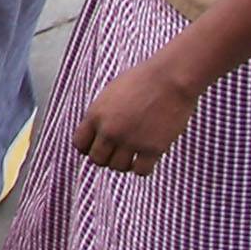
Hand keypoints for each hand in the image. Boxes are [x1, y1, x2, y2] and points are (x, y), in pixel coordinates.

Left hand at [72, 50, 203, 176]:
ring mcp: (130, 141)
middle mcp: (110, 130)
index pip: (80, 144)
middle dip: (106, 157)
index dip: (89, 147)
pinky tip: (147, 157)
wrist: (171, 78)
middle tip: (118, 151)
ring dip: (124, 163)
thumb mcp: (111, 93)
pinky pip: (140, 171)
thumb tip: (98, 133)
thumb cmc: (144, 80)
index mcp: (96, 114)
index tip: (99, 145)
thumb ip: (102, 114)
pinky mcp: (152, 148)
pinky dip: (142, 167)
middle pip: (97, 160)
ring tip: (133, 153)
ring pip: (118, 167)